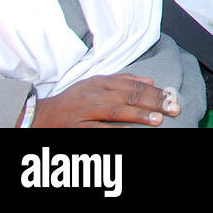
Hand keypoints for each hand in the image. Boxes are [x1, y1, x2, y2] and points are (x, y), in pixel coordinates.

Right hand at [32, 74, 181, 126]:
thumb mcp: (95, 84)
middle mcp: (94, 94)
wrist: (40, 115)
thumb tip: (150, 80)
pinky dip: (115, 130)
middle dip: (154, 102)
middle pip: (129, 96)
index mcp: (101, 82)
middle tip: (172, 108)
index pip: (134, 85)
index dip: (155, 91)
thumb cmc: (72, 100)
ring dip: (138, 115)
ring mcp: (85, 110)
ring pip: (115, 111)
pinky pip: (99, 129)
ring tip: (157, 119)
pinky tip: (131, 133)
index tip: (172, 97)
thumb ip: (123, 80)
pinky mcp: (77, 127)